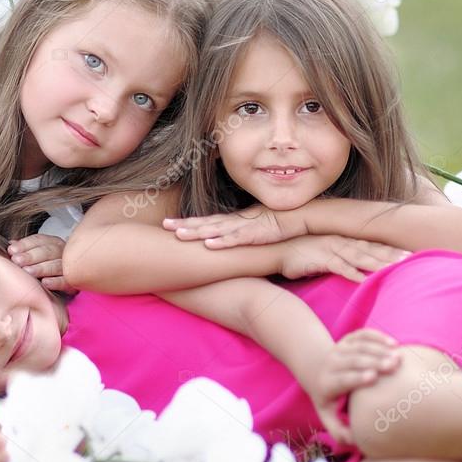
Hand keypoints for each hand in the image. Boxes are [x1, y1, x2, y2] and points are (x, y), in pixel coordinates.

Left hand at [8, 234, 73, 293]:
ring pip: (56, 265)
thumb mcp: (37, 253)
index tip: (11, 250)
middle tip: (17, 260)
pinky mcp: (73, 282)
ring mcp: (69, 266)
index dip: (24, 244)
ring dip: (41, 268)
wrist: (76, 274)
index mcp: (52, 242)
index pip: (38, 240)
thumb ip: (24, 249)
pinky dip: (56, 282)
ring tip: (28, 271)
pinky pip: (66, 281)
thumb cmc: (50, 264)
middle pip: (47, 251)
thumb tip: (11, 245)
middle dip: (30, 256)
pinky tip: (45, 283)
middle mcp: (62, 251)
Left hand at [162, 204, 294, 247]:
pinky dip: (221, 242)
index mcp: (231, 221)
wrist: (298, 217)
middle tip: (163, 225)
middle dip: (183, 225)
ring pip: (215, 229)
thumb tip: (222, 242)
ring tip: (178, 234)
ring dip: (196, 232)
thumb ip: (237, 235)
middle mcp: (233, 222)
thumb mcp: (251, 229)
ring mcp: (243, 227)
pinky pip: (235, 239)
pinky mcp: (254, 234)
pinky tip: (209, 244)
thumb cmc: (275, 224)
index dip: (186, 223)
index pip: (204, 221)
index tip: (167, 224)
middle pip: (204, 223)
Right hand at [279, 235, 410, 282]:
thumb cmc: (300, 255)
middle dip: (391, 254)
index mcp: (343, 240)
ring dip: (378, 262)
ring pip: (360, 256)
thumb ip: (341, 259)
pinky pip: (340, 267)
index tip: (410, 254)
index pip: (371, 244)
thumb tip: (356, 268)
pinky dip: (353, 273)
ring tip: (395, 268)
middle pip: (371, 249)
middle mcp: (340, 241)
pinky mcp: (320, 259)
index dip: (390, 249)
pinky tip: (365, 280)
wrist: (276, 251)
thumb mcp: (324, 254)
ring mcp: (331, 249)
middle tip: (411, 259)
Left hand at [309, 329, 400, 444]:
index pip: (341, 379)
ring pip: (359, 347)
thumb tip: (353, 440)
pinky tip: (394, 344)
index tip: (373, 377)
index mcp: (327, 383)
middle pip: (353, 360)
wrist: (317, 370)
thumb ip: (338, 430)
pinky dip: (377, 337)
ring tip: (399, 357)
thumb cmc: (329, 398)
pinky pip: (363, 334)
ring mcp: (340, 348)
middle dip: (373, 362)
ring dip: (379, 350)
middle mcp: (332, 363)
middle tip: (394, 366)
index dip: (356, 377)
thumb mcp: (327, 415)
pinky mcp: (348, 338)